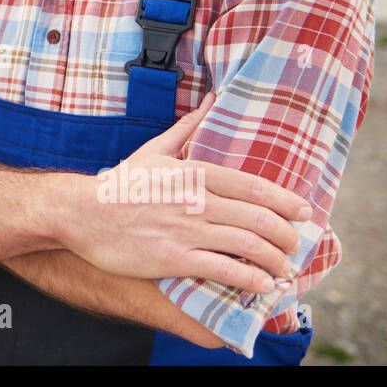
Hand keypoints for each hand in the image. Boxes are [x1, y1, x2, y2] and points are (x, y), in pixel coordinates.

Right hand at [65, 91, 311, 294]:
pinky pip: (223, 270)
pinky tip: (263, 287)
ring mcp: (185, 230)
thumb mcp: (153, 150)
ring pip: (246, 245)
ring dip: (274, 261)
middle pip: (257, 218)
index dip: (285, 201)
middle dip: (286, 236)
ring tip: (284, 271)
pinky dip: (250, 280)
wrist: (81, 213)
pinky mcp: (173, 258)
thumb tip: (213, 99)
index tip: (304, 213)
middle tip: (296, 245)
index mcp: (192, 172)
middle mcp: (194, 200)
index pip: (252, 186)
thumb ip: (188, 128)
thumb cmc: (119, 184)